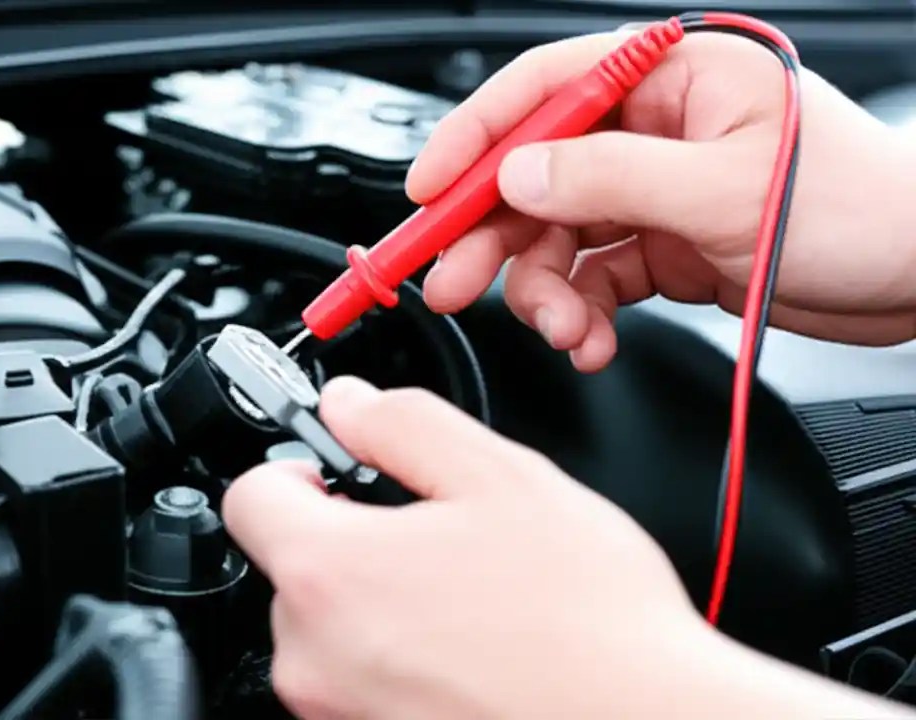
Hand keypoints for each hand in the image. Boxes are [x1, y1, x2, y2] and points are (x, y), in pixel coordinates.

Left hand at [224, 376, 698, 717]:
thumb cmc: (588, 622)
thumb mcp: (501, 478)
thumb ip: (404, 424)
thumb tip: (349, 405)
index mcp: (330, 573)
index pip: (249, 496)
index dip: (294, 468)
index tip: (337, 471)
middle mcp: (314, 657)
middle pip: (293, 567)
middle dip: (350, 539)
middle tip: (435, 538)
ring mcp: (338, 713)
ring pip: (329, 629)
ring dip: (378, 603)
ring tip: (467, 599)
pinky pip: (359, 683)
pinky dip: (397, 660)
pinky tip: (469, 649)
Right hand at [410, 31, 915, 371]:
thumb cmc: (863, 208)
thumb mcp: (723, 189)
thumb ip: (609, 179)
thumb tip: (518, 177)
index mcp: (670, 78)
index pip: (544, 90)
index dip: (475, 139)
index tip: (426, 191)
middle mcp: (652, 129)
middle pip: (534, 176)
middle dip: (493, 238)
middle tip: (452, 285)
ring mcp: (654, 191)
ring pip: (556, 238)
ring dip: (544, 292)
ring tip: (563, 331)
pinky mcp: (662, 246)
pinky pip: (593, 279)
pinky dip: (583, 315)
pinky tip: (592, 341)